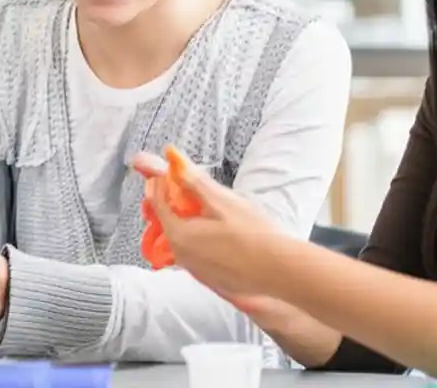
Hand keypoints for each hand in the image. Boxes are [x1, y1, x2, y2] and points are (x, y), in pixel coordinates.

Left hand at [133, 149, 281, 296]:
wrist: (280, 272)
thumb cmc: (254, 235)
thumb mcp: (222, 200)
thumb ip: (193, 180)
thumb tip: (171, 157)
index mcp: (179, 234)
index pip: (157, 202)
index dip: (160, 183)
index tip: (166, 172)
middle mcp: (181, 256)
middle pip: (167, 222)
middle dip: (171, 203)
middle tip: (182, 188)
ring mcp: (195, 270)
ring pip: (181, 239)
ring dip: (186, 222)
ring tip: (203, 209)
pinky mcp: (210, 279)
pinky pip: (196, 254)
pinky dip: (198, 240)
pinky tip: (218, 233)